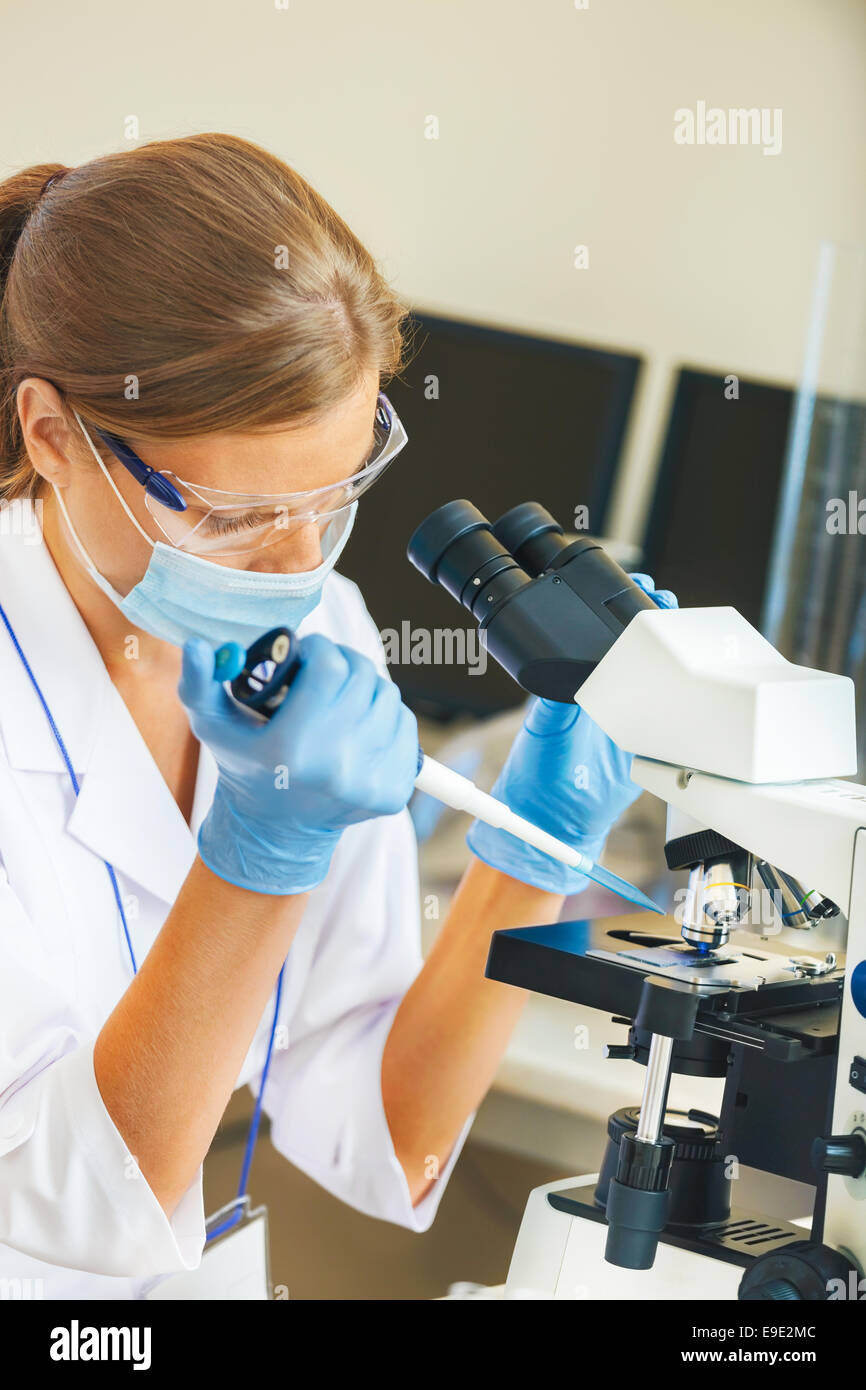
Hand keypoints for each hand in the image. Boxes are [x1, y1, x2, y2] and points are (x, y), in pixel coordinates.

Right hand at [180, 634, 418, 893]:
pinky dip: (386, 718)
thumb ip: (199, 684)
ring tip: (341, 700)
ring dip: (367, 689)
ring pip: (389, 697)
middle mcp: (335, 766)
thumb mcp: (213, 726)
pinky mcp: (392, 792)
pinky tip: (359, 726)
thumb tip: (195, 646)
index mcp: (292, 747)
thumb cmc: (246, 767)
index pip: (330, 666)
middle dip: (344, 664)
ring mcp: (368, 782)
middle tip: (326, 672)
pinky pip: (405, 727)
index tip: (309, 653)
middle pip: (363, 677)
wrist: (277, 830)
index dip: (320, 648)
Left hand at [466, 573, 676, 893]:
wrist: (554, 822)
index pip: (602, 636)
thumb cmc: (536, 774)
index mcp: (579, 684)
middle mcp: (608, 695)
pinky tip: (698, 677)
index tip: (632, 587)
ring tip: (682, 624)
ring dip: (673, 650)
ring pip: (660, 675)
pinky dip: (689, 696)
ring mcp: (632, 716)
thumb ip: (554, 702)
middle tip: (664, 599)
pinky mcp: (650, 742)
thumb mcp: (543, 731)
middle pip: (637, 648)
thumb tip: (560, 671)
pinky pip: (675, 715)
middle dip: (653, 620)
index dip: (617, 610)